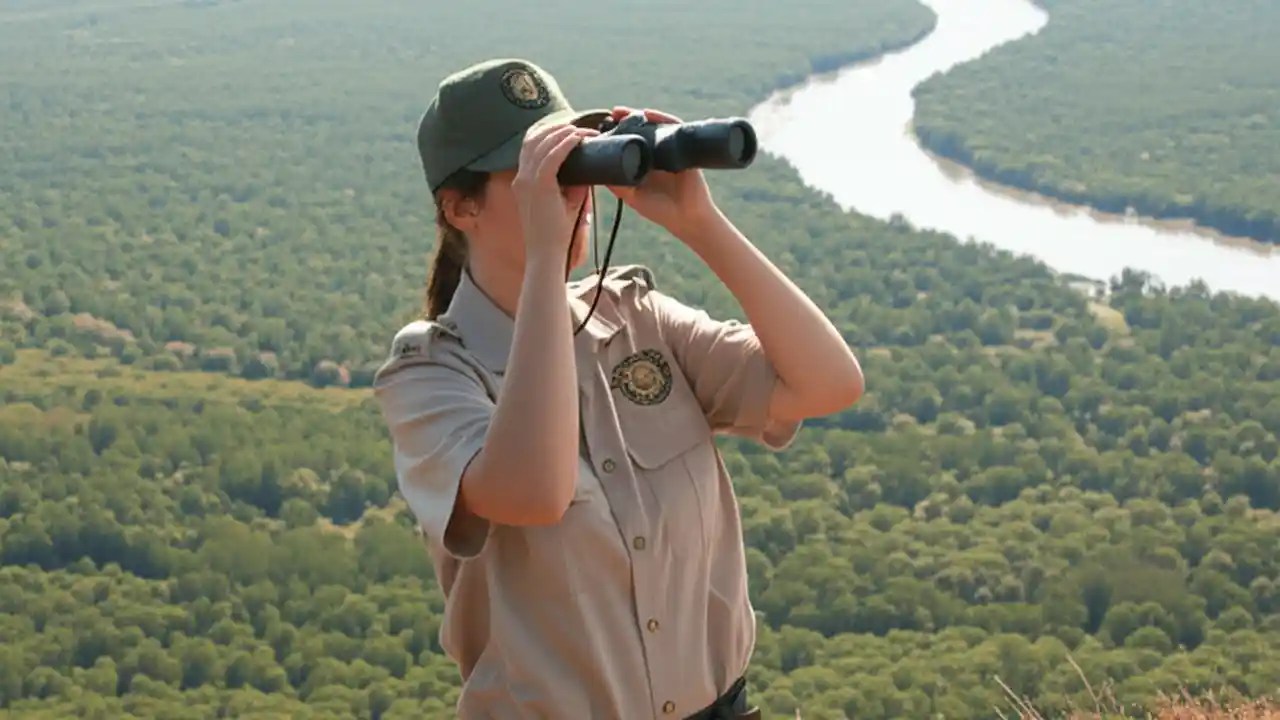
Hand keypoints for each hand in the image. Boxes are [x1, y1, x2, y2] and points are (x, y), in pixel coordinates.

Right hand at [512, 122, 597, 263]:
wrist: (547, 255)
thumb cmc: (556, 234)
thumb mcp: (565, 203)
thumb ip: (574, 185)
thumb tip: (590, 169)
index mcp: (522, 181)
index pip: (529, 145)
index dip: (547, 131)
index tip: (568, 129)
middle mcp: (521, 178)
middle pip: (533, 138)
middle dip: (557, 127)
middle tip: (580, 126)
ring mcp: (527, 181)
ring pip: (543, 142)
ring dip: (565, 132)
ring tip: (585, 131)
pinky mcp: (539, 187)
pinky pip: (552, 155)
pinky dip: (566, 143)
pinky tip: (579, 138)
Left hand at [604, 106, 717, 234]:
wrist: (686, 218)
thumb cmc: (660, 210)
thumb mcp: (632, 196)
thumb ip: (617, 184)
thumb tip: (596, 171)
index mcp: (645, 162)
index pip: (632, 139)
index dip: (619, 130)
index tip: (606, 123)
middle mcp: (658, 153)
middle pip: (644, 128)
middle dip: (629, 117)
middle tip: (615, 112)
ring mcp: (671, 150)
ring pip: (657, 125)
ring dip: (642, 115)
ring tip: (626, 112)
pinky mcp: (683, 149)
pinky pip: (674, 128)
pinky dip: (662, 119)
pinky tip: (649, 114)